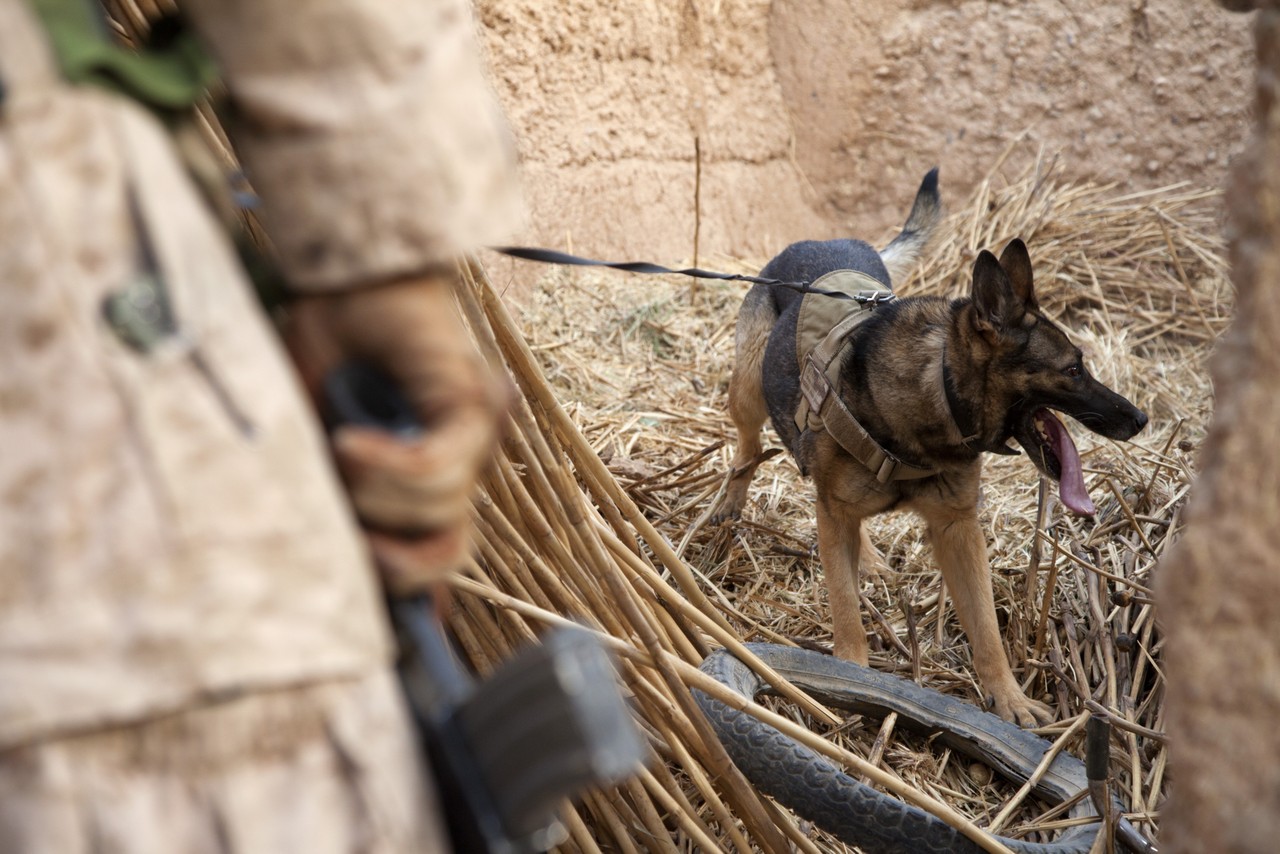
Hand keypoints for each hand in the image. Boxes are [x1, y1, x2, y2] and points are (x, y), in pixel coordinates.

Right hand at [285, 271, 506, 594]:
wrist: (349, 269)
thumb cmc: (330, 341)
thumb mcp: (315, 430)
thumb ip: (331, 491)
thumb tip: (337, 562)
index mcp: (439, 466)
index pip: (445, 551)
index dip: (414, 589)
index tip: (386, 622)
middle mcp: (471, 455)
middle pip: (451, 551)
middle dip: (392, 558)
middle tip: (347, 530)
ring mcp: (481, 430)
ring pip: (439, 511)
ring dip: (374, 497)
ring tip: (338, 449)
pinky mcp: (475, 401)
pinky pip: (438, 467)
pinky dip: (387, 466)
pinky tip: (349, 440)